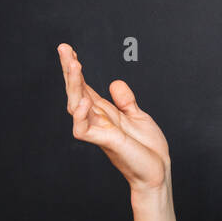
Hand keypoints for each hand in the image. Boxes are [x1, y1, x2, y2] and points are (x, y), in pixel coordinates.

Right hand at [57, 43, 170, 192]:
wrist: (158, 172)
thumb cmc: (148, 149)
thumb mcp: (138, 117)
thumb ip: (126, 101)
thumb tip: (114, 82)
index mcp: (105, 112)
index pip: (84, 87)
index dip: (76, 70)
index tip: (69, 50)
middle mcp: (98, 120)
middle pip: (76, 91)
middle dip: (69, 70)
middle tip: (63, 47)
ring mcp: (99, 130)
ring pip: (75, 106)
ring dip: (74, 85)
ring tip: (73, 63)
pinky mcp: (106, 142)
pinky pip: (83, 129)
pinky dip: (81, 116)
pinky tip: (84, 101)